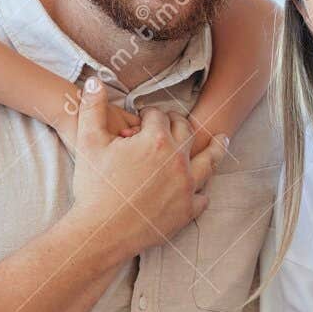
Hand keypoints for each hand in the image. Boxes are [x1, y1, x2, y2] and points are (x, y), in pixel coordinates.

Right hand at [67, 79, 224, 256]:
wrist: (102, 231)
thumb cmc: (94, 187)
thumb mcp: (89, 142)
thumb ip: (93, 107)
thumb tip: (93, 80)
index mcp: (157, 140)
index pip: (159, 116)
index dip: (149, 113)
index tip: (144, 116)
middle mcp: (178, 160)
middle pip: (186, 132)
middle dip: (178, 123)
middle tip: (173, 122)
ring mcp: (187, 187)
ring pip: (209, 161)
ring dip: (216, 148)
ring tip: (223, 139)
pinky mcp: (187, 211)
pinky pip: (202, 196)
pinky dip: (202, 189)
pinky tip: (201, 187)